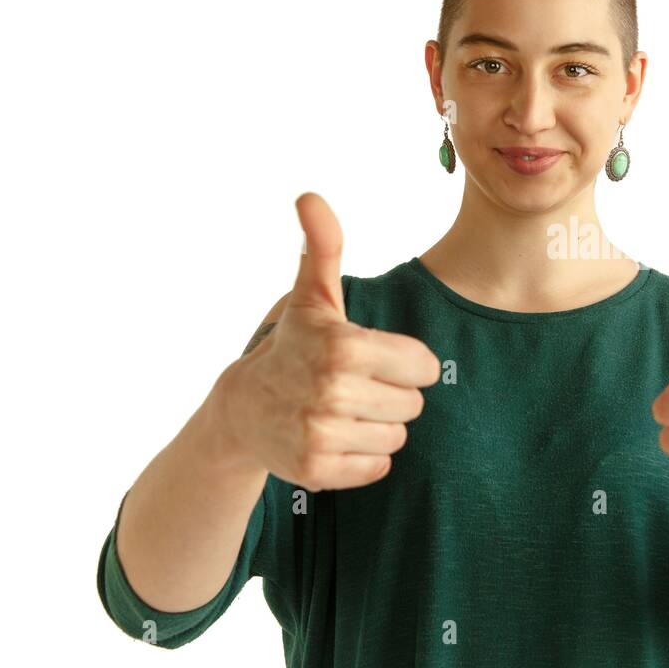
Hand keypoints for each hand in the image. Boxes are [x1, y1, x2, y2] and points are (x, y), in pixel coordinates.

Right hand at [221, 192, 441, 490]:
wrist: (244, 408)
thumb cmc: (294, 345)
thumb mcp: (313, 296)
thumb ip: (323, 246)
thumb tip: (310, 197)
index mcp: (343, 347)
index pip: (424, 367)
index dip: (406, 362)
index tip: (374, 357)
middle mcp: (331, 393)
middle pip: (413, 404)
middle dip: (392, 394)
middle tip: (355, 385)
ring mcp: (321, 435)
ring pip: (398, 437)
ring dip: (378, 426)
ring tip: (344, 410)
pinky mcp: (317, 471)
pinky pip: (378, 468)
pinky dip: (364, 457)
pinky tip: (336, 436)